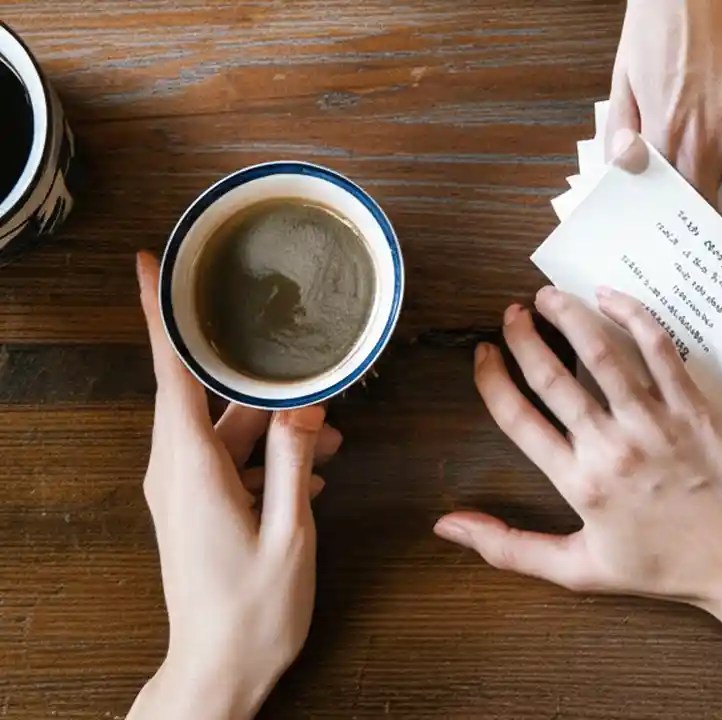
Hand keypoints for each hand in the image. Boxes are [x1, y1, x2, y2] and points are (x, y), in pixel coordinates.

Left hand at [127, 252, 341, 719]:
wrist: (219, 670)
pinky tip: (310, 475)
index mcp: (190, 469)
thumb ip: (295, 459)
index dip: (159, 314)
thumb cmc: (251, 612)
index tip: (148, 263)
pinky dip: (270, 458)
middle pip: (215, 399)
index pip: (170, 373)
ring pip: (230, 430)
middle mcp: (175, 471)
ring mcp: (183, 490)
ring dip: (279, 430)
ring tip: (329, 443)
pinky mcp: (196, 506)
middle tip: (310, 374)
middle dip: (267, 387)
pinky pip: (232, 460)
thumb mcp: (290, 531)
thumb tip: (307, 402)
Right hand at [437, 288, 721, 719]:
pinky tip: (611, 297)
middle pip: (552, 376)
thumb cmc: (665, 568)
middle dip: (523, 337)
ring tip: (549, 296)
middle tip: (510, 313)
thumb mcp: (580, 570)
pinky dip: (632, 315)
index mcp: (578, 484)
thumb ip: (509, 546)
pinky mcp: (693, 405)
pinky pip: (658, 348)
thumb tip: (445, 526)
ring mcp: (654, 422)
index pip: (518, 419)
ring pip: (600, 353)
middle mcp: (611, 447)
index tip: (483, 355)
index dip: (492, 380)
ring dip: (568, 315)